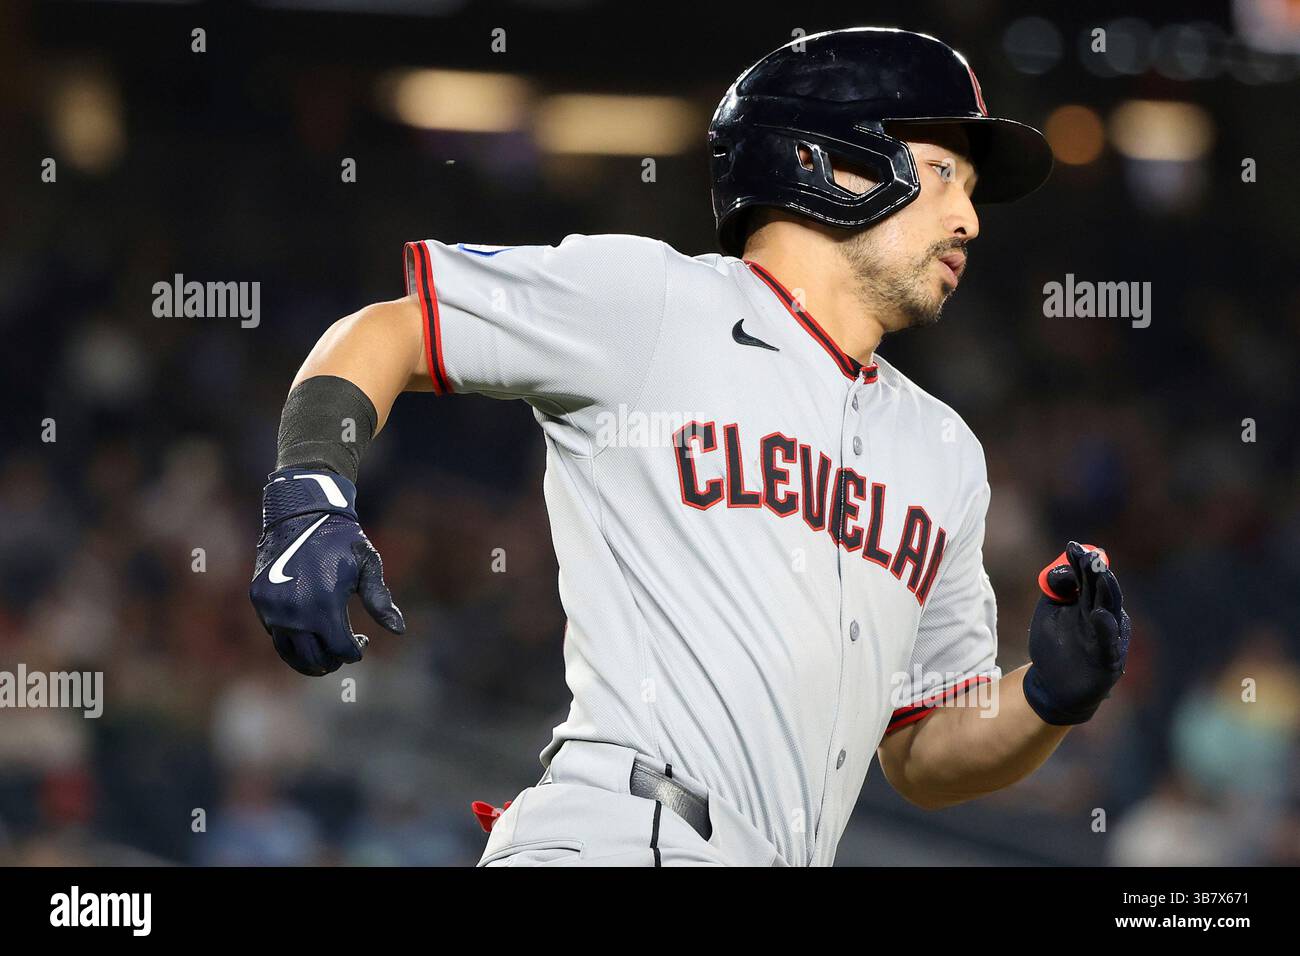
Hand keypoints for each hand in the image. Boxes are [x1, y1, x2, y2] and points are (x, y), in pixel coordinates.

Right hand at [249, 468, 404, 675]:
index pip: (341, 650)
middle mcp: (295, 613)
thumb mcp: (367, 565)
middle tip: (344, 650)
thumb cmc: (341, 539)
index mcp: (324, 606)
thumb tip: (399, 630)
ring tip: (325, 652)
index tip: (363, 641)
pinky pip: (275, 634)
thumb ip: (380, 600)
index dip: (355, 652)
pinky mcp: (260, 600)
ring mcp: (273, 608)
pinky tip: (308, 632)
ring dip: (309, 659)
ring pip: (290, 653)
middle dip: (334, 660)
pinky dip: (292, 641)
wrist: (301, 511)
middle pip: (315, 659)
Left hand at [1023, 541, 1131, 724]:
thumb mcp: (1049, 612)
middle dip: (1096, 572)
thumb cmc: (1054, 645)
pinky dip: (1106, 628)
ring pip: (1110, 610)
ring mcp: (1107, 638)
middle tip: (1091, 554)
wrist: (1054, 685)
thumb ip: (1055, 590)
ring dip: (1106, 591)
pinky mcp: (1109, 660)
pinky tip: (1101, 614)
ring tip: (1101, 574)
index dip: (1080, 562)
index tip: (1072, 546)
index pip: (1086, 578)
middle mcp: (1101, 616)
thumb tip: (1062, 569)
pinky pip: (1109, 643)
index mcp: (1087, 602)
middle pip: (1101, 590)